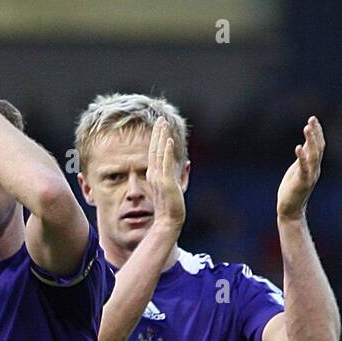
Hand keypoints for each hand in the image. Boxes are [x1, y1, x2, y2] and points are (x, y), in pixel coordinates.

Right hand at [146, 117, 185, 233]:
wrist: (169, 221)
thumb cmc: (173, 207)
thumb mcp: (177, 186)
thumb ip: (180, 173)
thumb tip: (187, 162)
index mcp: (155, 175)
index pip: (155, 153)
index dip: (157, 139)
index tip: (160, 126)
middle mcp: (154, 174)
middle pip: (155, 149)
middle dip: (157, 133)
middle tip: (160, 119)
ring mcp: (159, 178)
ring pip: (158, 153)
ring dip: (160, 137)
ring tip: (162, 123)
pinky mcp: (165, 182)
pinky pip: (165, 163)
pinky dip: (166, 151)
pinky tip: (167, 140)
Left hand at [277, 116, 324, 220]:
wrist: (290, 210)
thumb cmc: (293, 190)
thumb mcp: (298, 170)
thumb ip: (302, 159)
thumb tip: (304, 145)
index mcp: (314, 166)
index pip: (319, 146)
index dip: (317, 132)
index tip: (313, 119)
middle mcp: (314, 170)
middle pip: (318, 148)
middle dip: (315, 133)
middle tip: (312, 119)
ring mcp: (309, 176)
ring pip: (313, 156)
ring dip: (311, 141)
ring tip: (307, 128)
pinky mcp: (301, 183)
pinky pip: (303, 169)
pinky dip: (301, 158)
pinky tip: (298, 147)